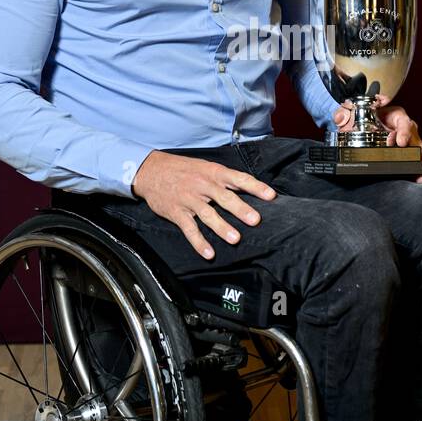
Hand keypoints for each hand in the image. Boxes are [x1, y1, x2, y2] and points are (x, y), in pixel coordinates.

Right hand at [130, 151, 276, 258]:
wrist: (150, 171)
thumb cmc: (183, 170)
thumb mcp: (205, 167)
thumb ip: (224, 179)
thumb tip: (248, 189)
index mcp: (213, 172)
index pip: (238, 178)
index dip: (255, 187)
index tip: (271, 196)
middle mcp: (203, 185)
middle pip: (224, 198)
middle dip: (240, 209)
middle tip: (255, 220)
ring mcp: (189, 199)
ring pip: (208, 214)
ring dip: (222, 227)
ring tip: (235, 239)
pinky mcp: (177, 212)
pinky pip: (189, 229)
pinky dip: (199, 242)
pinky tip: (209, 253)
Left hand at [333, 93, 421, 183]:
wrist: (358, 126)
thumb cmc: (359, 116)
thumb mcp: (350, 111)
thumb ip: (344, 113)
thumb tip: (341, 118)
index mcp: (395, 115)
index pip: (403, 121)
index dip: (403, 132)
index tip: (400, 142)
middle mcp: (404, 128)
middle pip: (415, 139)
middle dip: (416, 152)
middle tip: (415, 163)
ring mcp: (406, 142)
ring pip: (418, 152)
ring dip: (420, 164)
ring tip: (421, 177)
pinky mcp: (404, 153)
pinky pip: (414, 161)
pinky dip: (417, 171)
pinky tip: (418, 180)